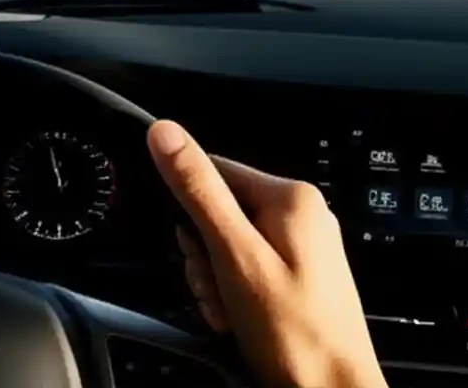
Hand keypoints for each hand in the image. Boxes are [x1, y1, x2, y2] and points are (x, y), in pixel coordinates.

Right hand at [147, 120, 385, 387]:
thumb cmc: (293, 334)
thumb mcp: (234, 256)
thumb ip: (198, 192)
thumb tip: (165, 133)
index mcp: (291, 197)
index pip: (212, 171)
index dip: (190, 214)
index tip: (199, 252)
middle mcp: (302, 214)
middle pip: (218, 212)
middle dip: (204, 257)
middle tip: (218, 291)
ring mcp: (302, 246)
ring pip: (228, 245)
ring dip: (216, 281)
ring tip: (232, 312)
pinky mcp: (298, 275)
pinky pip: (247, 269)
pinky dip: (234, 294)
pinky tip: (241, 319)